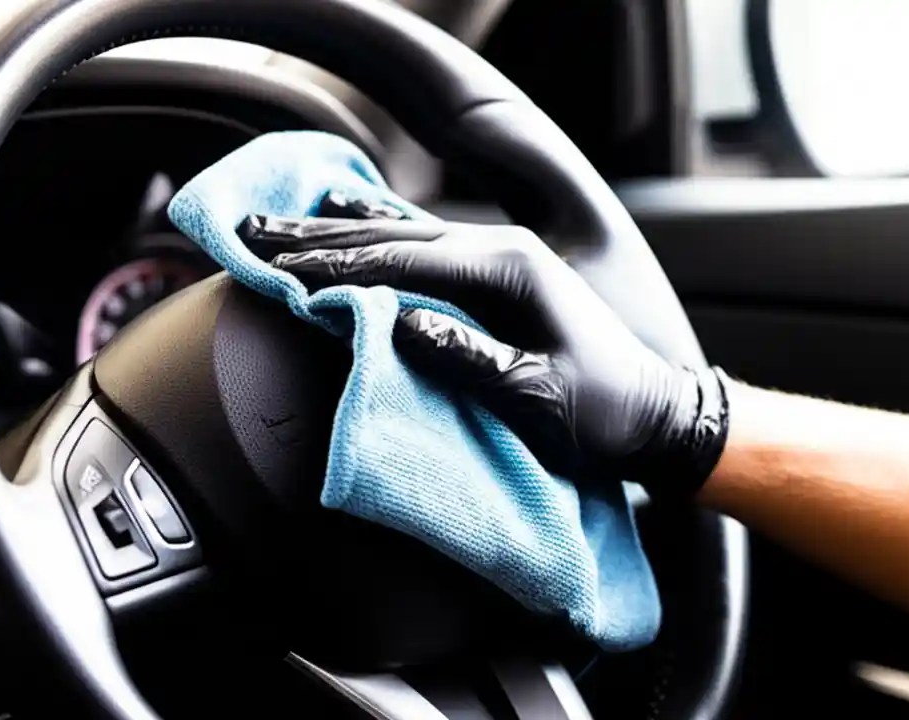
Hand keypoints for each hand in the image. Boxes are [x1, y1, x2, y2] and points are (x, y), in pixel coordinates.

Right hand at [241, 213, 729, 495]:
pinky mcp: (493, 273)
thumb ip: (470, 360)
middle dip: (317, 238)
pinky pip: (419, 245)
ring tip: (274, 227)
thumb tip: (400, 323)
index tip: (280, 271)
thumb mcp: (540, 397)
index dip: (338, 267)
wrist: (657, 416)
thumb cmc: (603, 414)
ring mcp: (497, 255)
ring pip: (399, 235)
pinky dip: (372, 235)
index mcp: (509, 269)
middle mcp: (500, 249)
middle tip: (251, 235)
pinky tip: (343, 216)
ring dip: (334, 233)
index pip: (404, 261)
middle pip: (391, 236)